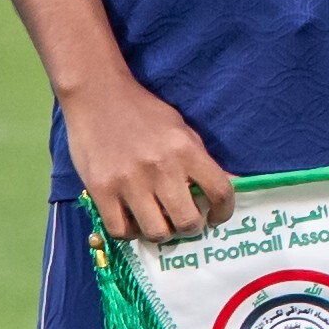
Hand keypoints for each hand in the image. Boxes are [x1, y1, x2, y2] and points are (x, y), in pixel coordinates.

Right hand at [65, 76, 233, 242]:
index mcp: (186, 151)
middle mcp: (161, 168)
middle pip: (188, 222)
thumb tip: (231, 183)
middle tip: (182, 220)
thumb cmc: (143, 112)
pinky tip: (132, 220)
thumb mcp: (182, 130)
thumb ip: (203, 160)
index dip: (224, 213)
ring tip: (157, 222)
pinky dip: (130, 232)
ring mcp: (129, 182)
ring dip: (161, 233)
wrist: (97, 95)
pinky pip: (121, 231)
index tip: (215, 217)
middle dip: (190, 227)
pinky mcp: (100, 190)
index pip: (220, 192)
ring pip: (156, 233)